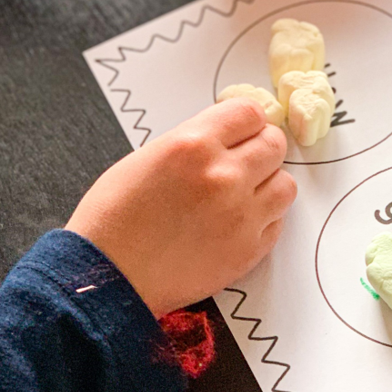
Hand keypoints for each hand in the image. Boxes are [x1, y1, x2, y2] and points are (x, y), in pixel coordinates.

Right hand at [66, 99, 295, 315]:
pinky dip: (263, 219)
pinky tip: (237, 222)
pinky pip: (277, 222)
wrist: (106, 278)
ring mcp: (241, 215)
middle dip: (261, 148)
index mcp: (194, 145)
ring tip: (244, 193)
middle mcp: (224, 176)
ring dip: (268, 184)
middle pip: (274, 144)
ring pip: (286, 184)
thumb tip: (229, 137)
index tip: (241, 131)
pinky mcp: (249, 251)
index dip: (245, 122)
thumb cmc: (113, 219)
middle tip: (245, 161)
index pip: (250, 113)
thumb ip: (196, 142)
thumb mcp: (148, 157)